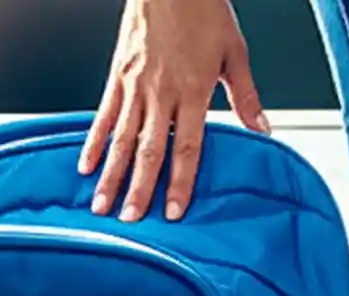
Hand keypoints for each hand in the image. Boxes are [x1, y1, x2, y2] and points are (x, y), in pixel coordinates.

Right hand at [78, 0, 269, 221]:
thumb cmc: (204, 12)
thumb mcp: (236, 52)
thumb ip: (246, 96)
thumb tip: (262, 130)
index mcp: (194, 90)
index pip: (187, 147)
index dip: (180, 182)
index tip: (174, 211)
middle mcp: (161, 94)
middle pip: (148, 151)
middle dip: (138, 189)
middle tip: (130, 220)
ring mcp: (135, 87)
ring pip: (120, 140)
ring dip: (111, 176)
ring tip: (101, 204)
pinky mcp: (117, 78)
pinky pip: (102, 116)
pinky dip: (93, 143)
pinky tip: (86, 166)